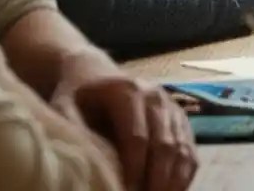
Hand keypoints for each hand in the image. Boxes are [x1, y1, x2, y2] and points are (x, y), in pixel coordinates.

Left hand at [51, 52, 196, 190]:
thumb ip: (73, 131)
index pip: (136, 137)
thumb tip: (86, 164)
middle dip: (157, 180)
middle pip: (164, 145)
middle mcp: (157, 96)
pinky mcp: (181, 119)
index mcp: (128, 92)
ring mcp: (172, 107)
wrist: (96, 73)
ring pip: (182, 149)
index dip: (133, 169)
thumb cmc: (77, 96)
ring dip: (174, 181)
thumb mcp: (63, 107)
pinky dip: (185, 175)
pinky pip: (190, 150)